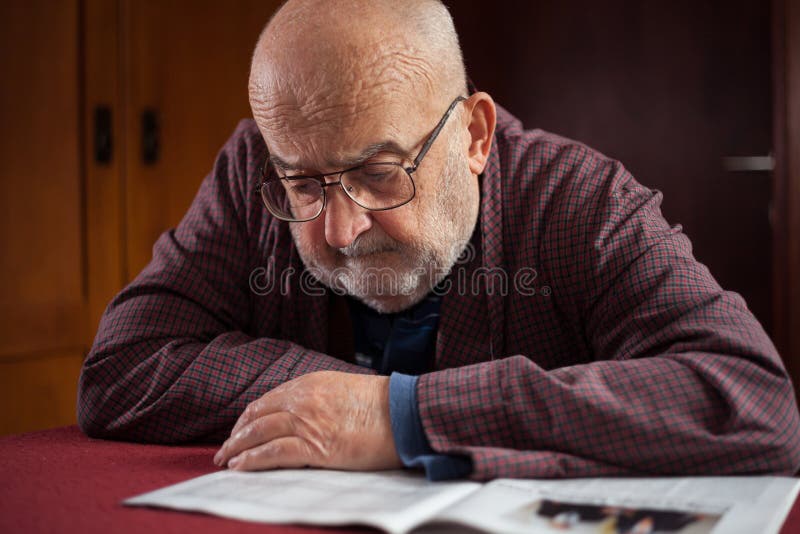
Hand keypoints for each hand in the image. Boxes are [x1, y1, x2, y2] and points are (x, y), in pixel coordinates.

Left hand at [213, 371, 401, 471]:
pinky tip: (240, 467)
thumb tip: (308, 413)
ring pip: (259, 434)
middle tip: (225, 448)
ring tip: (226, 460)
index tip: (241, 428)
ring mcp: (307, 422)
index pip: (269, 400)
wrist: (403, 414)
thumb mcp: (345, 390)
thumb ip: (321, 397)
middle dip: (237, 434)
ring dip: (238, 448)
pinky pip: (273, 453)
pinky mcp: (315, 447)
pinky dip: (252, 461)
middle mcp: (303, 400)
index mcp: (311, 383)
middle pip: (258, 416)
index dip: (250, 416)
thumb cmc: (383, 405)